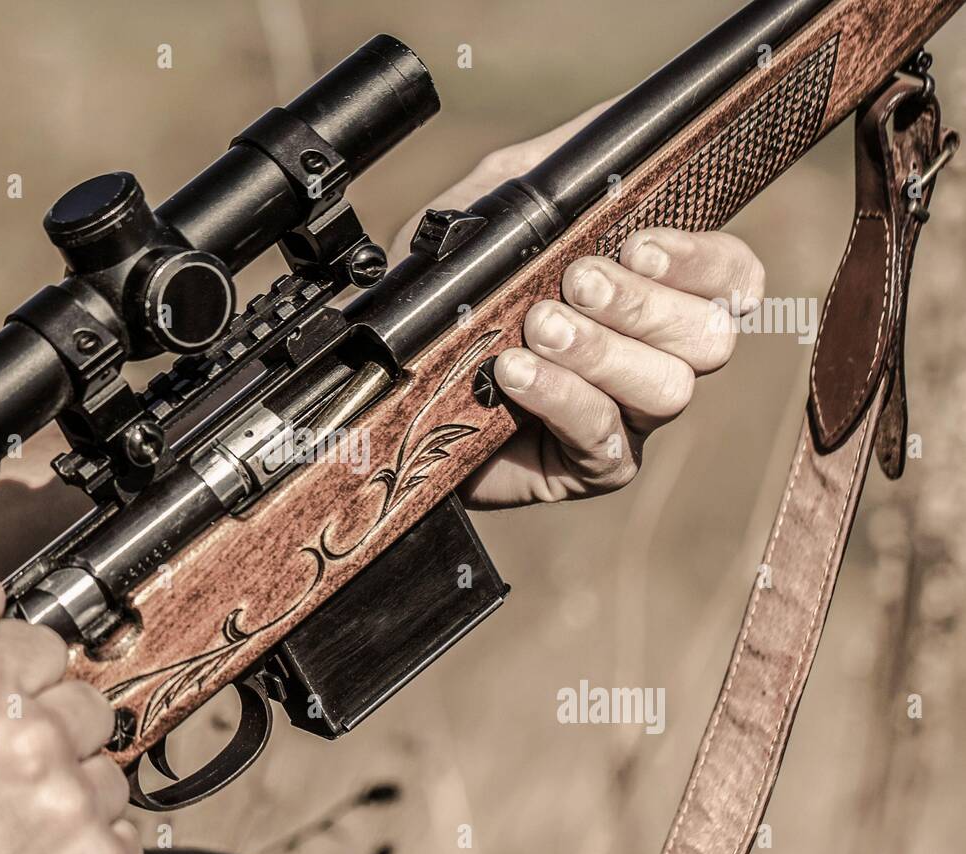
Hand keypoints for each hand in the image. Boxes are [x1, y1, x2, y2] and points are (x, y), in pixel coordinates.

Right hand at [0, 577, 140, 853]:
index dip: (12, 677)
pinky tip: (33, 849)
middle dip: (48, 725)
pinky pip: (121, 825)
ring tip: (7, 814)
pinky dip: (88, 838)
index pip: (44, 645)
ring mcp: (71, 804)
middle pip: (84, 700)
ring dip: (70, 783)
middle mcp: (32, 741)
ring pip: (105, 764)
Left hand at [392, 106, 764, 508]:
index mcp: (654, 292)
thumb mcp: (492, 210)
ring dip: (603, 352)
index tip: (640, 243)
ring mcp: (630, 416)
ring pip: (669, 389)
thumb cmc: (454, 296)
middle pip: (711, 336)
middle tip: (575, 283)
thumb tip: (623, 121)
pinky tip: (517, 373)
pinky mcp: (593, 466)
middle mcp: (657, 354)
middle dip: (644, 304)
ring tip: (537, 328)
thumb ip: (556, 167)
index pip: (731, 277)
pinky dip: (564, 398)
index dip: (703, 261)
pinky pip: (606, 438)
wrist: (389, 381)